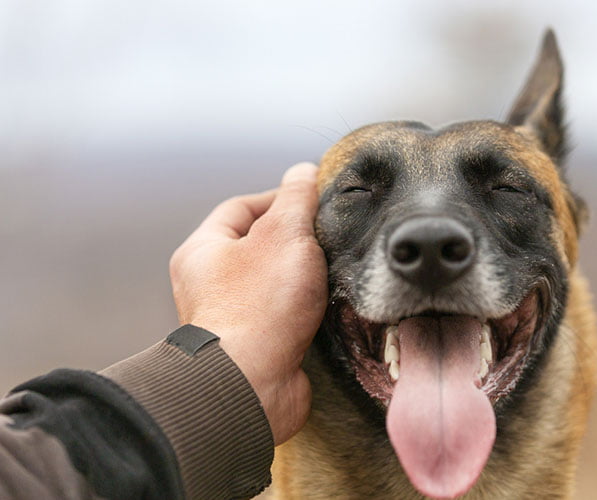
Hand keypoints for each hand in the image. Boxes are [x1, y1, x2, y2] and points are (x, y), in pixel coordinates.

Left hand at [168, 162, 326, 444]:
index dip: (280, 198)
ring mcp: (232, 317)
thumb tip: (303, 171)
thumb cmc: (260, 306)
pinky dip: (307, 310)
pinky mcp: (256, 347)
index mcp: (203, 250)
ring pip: (275, 283)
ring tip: (333, 273)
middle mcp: (210, 284)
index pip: (242, 207)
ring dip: (305, 279)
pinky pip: (285, 317)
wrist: (251, 385)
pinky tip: (329, 308)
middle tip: (328, 239)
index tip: (315, 201)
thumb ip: (297, 198)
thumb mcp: (285, 234)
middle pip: (259, 246)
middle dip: (296, 241)